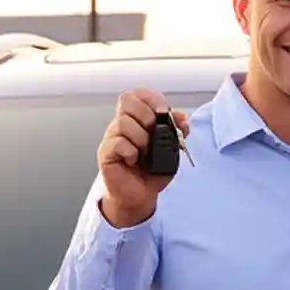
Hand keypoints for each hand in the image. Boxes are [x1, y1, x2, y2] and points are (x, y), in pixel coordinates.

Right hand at [96, 89, 189, 226]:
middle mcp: (122, 124)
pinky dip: (131, 152)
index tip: (163, 112)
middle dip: (147, 115)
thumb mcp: (172, 149)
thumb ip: (178, 130)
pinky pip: (118, 143)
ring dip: (141, 138)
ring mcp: (112, 137)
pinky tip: (134, 161)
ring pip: (124, 122)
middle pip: (127, 100)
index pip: (138, 94)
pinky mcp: (106, 152)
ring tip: (144, 153)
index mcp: (137, 119)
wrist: (141, 195)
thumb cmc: (152, 171)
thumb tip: (182, 118)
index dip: (151, 98)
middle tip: (154, 134)